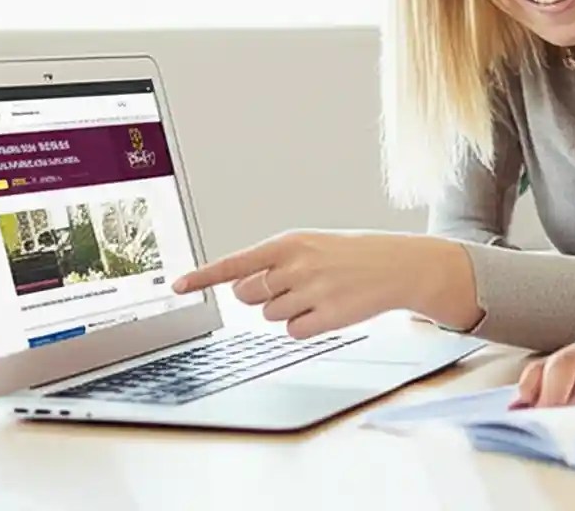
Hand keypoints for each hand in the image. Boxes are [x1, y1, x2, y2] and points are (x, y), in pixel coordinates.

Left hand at [170, 230, 480, 337]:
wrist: (397, 265)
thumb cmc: (348, 255)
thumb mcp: (310, 245)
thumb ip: (273, 262)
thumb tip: (239, 287)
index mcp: (288, 243)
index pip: (236, 262)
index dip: (203, 277)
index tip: (177, 286)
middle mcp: (296, 265)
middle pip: (247, 294)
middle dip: (262, 294)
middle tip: (292, 285)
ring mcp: (311, 292)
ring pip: (269, 316)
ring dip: (287, 310)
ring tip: (318, 293)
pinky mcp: (327, 318)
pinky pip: (292, 332)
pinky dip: (305, 326)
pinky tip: (327, 309)